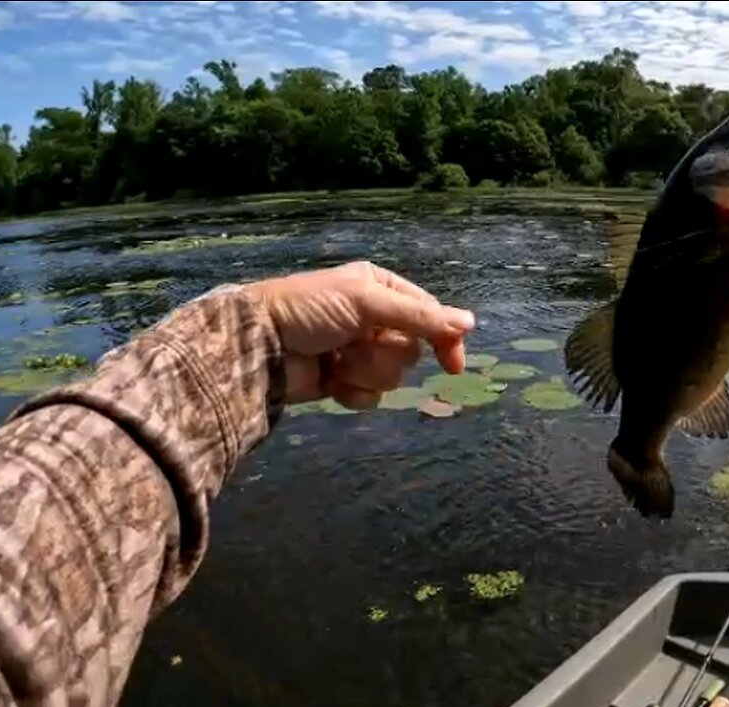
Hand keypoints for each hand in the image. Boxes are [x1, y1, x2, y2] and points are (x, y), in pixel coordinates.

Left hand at [246, 261, 475, 408]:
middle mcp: (372, 318)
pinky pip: (370, 395)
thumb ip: (421, 316)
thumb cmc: (310, 310)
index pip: (428, 314)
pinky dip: (352, 391)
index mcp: (380, 288)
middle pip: (410, 349)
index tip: (453, 365)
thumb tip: (471, 323)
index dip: (442, 338)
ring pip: (391, 375)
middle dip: (384, 352)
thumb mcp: (367, 302)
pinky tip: (331, 382)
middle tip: (357, 344)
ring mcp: (357, 351)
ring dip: (365, 371)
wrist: (258, 345)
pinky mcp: (342, 381)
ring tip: (336, 361)